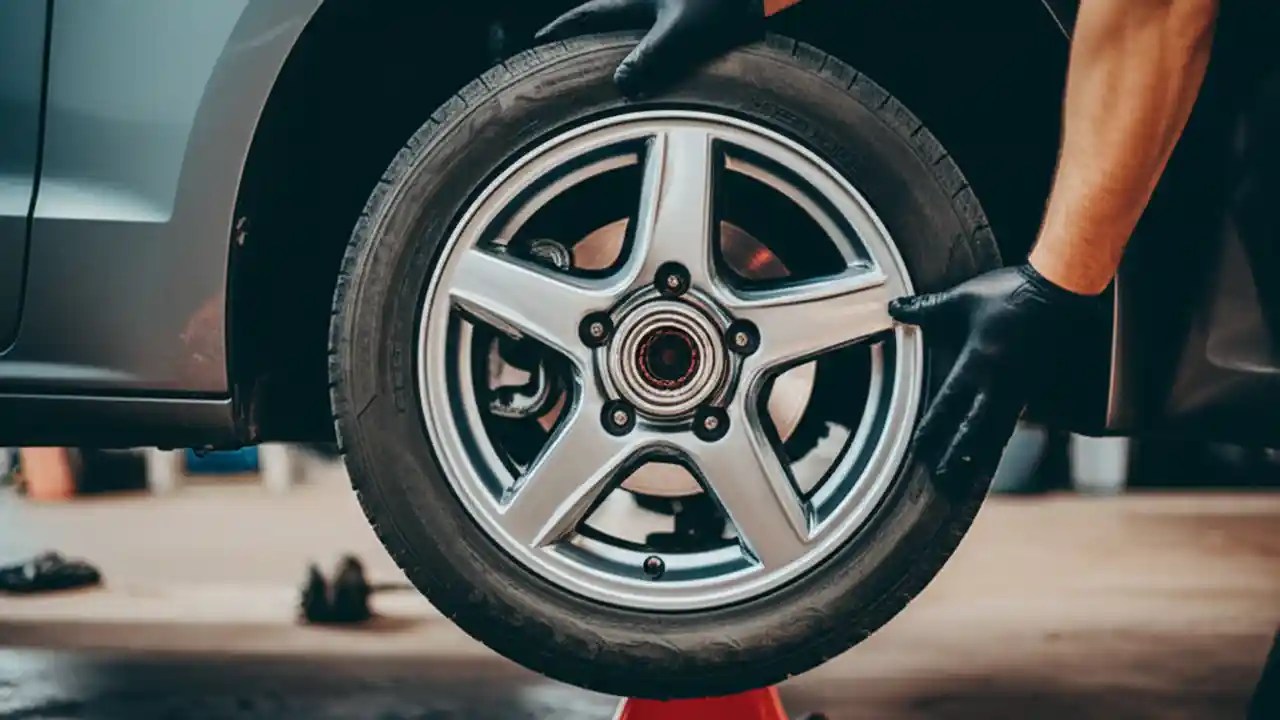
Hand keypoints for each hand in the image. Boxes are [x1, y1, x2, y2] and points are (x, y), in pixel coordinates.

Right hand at [537, 0, 765, 96]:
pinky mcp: (696, 24)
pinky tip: (660, 77)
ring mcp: (675, 13)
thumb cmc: (723, 5)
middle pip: (611, 19)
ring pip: (639, 31)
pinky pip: (667, 46)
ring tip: (605, 70)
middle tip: (566, 54)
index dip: (565, 28)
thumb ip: (651, 57)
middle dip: (588, 36)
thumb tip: (619, 85)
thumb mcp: (683, 31)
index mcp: (643, 1)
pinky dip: (656, 61)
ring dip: (623, 50)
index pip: (591, 14)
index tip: (540, 40)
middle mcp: (656, 4)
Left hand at [888, 265, 1102, 477]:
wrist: (1060, 291)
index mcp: (976, 365)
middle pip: (973, 431)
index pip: (948, 406)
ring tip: (967, 477)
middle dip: (957, 457)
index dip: (933, 430)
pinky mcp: (1035, 384)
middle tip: (943, 480)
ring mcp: (1020, 387)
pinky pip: (1014, 418)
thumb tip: (894, 309)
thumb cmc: (1010, 293)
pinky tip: (995, 446)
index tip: (920, 450)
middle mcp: (998, 384)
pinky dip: (1001, 438)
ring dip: (979, 455)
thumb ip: (926, 308)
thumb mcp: (961, 299)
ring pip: (996, 431)